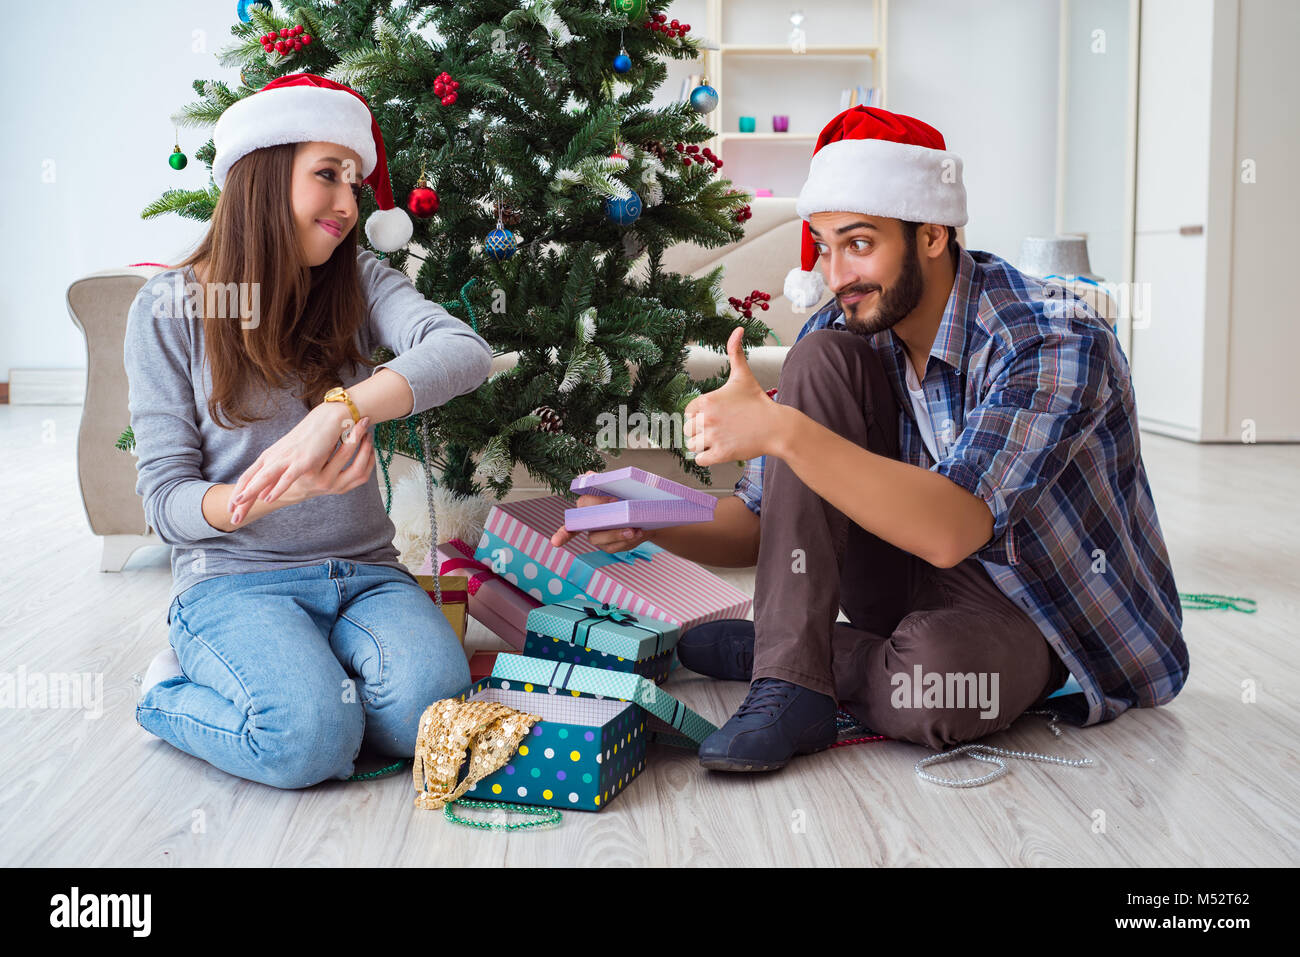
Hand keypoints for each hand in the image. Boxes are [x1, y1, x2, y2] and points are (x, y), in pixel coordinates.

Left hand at [229, 404, 368, 512]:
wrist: (328, 419)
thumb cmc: (311, 438)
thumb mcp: (289, 457)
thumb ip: (276, 474)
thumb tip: (264, 492)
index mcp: (269, 457)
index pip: (247, 478)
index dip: (238, 494)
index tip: (231, 510)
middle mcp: (274, 457)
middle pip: (250, 480)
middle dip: (240, 501)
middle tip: (232, 518)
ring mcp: (287, 458)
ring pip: (263, 478)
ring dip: (250, 493)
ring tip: (239, 506)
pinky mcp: (302, 460)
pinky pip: (286, 476)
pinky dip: (276, 488)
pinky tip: (269, 499)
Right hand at [549, 470, 651, 553]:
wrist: (646, 513)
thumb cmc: (627, 498)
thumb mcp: (616, 487)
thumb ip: (601, 481)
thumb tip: (588, 475)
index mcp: (586, 510)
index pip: (571, 522)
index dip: (562, 534)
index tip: (555, 543)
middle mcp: (588, 525)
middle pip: (586, 526)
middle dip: (599, 518)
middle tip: (616, 508)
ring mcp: (599, 537)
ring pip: (599, 539)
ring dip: (615, 534)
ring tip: (632, 529)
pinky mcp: (610, 546)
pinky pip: (615, 546)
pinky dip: (626, 540)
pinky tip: (638, 533)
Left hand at [684, 326, 779, 466]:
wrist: (777, 426)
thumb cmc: (759, 401)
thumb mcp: (743, 375)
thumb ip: (735, 351)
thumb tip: (737, 329)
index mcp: (706, 400)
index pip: (687, 413)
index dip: (698, 416)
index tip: (713, 416)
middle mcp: (706, 418)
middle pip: (687, 430)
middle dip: (699, 432)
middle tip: (718, 429)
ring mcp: (713, 437)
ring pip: (692, 446)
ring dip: (702, 446)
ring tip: (719, 440)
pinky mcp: (720, 454)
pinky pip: (700, 460)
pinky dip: (706, 457)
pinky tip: (719, 450)